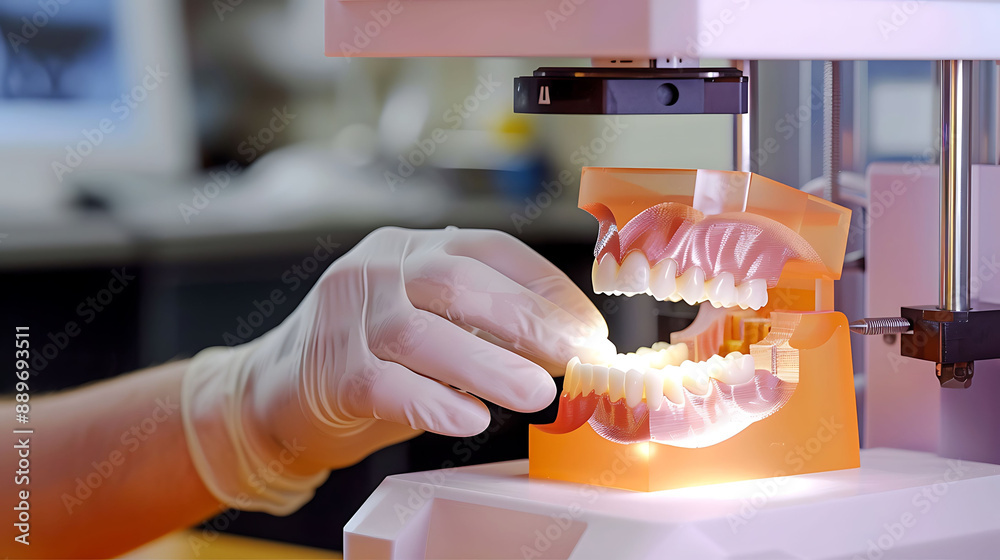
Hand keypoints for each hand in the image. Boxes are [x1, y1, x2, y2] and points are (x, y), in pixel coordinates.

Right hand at [182, 227, 613, 513]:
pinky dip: (431, 401)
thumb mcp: (432, 325)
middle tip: (574, 360)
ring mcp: (345, 314)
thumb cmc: (372, 358)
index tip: (587, 330)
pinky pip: (383, 383)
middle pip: (457, 283)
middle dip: (526, 323)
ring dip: (489, 365)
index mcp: (412, 246)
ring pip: (422, 332)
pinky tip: (469, 419)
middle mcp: (378, 266)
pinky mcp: (326, 368)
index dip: (546, 288)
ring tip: (538, 395)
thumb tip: (567, 344)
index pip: (489, 249)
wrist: (278, 392)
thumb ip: (487, 325)